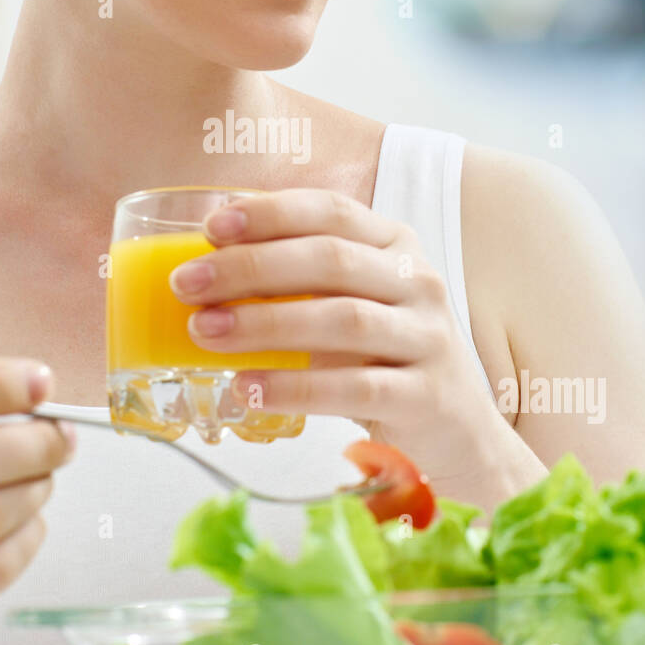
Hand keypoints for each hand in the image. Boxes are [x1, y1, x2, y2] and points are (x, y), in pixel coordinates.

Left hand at [169, 189, 543, 505]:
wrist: (457, 433)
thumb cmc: (383, 359)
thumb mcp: (351, 304)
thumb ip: (299, 281)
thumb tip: (205, 265)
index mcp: (396, 246)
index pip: (331, 211)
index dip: (270, 213)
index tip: (211, 227)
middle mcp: (417, 283)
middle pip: (330, 260)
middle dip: (250, 267)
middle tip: (187, 284)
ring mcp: (427, 338)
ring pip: (342, 319)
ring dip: (264, 324)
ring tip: (204, 332)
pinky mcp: (426, 396)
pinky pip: (354, 387)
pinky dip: (295, 388)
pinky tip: (247, 389)